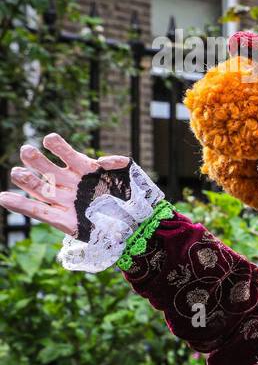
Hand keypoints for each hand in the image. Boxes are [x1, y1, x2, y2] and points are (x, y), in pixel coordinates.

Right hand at [0, 133, 129, 237]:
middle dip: (37, 161)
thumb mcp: (132, 177)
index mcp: (85, 171)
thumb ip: (119, 165)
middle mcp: (71, 184)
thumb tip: (103, 160)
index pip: (68, 155)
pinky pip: (39, 212)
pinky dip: (22, 206)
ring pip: (41, 189)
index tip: (49, 138)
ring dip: (27, 181)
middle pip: (48, 170)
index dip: (59, 147)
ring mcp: (66, 202)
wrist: (138, 225)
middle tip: (26, 150)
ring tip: (16, 172)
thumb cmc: (133, 199)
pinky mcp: (64, 221)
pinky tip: (3, 198)